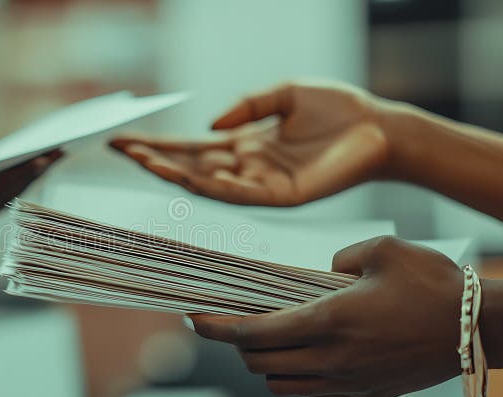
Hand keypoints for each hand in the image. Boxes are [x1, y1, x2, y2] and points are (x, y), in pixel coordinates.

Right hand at [110, 81, 389, 205]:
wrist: (378, 129)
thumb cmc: (337, 110)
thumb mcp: (284, 94)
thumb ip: (247, 104)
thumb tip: (210, 123)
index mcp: (244, 145)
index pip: (191, 146)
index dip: (158, 143)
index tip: (124, 139)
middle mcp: (245, 168)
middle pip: (190, 166)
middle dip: (156, 159)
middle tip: (124, 151)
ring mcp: (261, 185)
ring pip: (208, 183)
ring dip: (177, 174)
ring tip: (146, 161)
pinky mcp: (281, 196)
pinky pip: (241, 194)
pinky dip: (216, 186)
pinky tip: (192, 176)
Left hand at [188, 236, 463, 396]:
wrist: (480, 328)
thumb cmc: (433, 283)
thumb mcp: (382, 249)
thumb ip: (339, 258)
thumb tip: (324, 273)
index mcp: (328, 321)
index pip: (252, 333)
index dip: (216, 327)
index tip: (193, 318)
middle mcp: (332, 359)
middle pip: (258, 364)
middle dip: (236, 345)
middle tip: (231, 324)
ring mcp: (349, 382)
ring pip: (282, 385)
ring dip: (265, 365)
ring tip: (269, 341)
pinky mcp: (368, 394)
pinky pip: (315, 393)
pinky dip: (297, 377)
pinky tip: (307, 355)